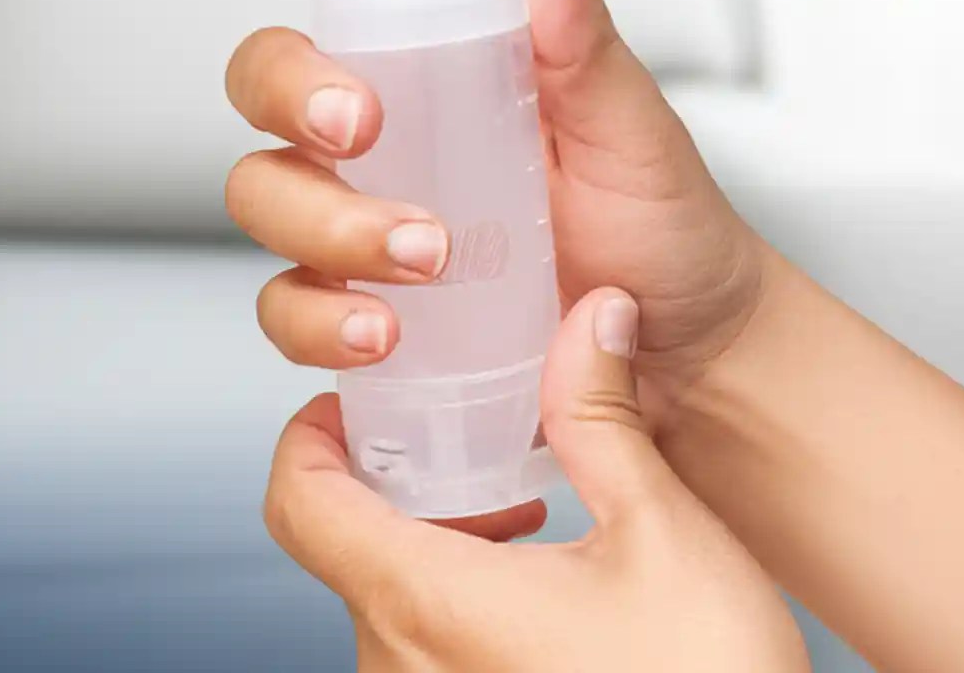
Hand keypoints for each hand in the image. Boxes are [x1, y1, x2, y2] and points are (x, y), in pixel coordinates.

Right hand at [225, 0, 766, 402]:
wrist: (678, 355)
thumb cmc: (657, 234)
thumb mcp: (631, 136)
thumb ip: (585, 52)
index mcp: (444, 72)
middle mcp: (389, 141)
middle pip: (266, 88)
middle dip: (291, 98)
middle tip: (362, 127)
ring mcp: (365, 223)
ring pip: (266, 197)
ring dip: (322, 225)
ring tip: (422, 258)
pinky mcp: (365, 307)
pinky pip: (294, 310)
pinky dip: (319, 323)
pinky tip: (380, 333)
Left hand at [265, 290, 809, 672]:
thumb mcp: (663, 534)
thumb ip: (603, 419)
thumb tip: (590, 325)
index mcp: (428, 603)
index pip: (300, 502)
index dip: (309, 437)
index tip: (347, 406)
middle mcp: (403, 665)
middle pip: (345, 542)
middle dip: (403, 482)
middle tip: (468, 446)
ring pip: (385, 594)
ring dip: (435, 539)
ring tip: (522, 513)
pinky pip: (418, 644)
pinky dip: (452, 593)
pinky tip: (532, 578)